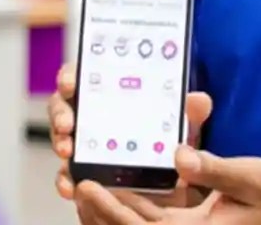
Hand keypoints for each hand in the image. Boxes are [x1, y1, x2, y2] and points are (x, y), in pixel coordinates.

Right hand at [47, 64, 212, 204]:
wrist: (170, 179)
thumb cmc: (167, 139)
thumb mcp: (180, 125)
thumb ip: (190, 113)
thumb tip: (199, 101)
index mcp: (108, 92)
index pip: (82, 75)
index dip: (71, 76)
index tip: (71, 82)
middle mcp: (90, 115)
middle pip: (63, 105)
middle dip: (60, 113)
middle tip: (67, 123)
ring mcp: (84, 143)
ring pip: (61, 138)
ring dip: (60, 142)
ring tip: (69, 151)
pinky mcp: (84, 170)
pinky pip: (67, 173)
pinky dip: (65, 179)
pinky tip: (71, 184)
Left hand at [74, 146, 260, 224]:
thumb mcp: (251, 178)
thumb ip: (213, 169)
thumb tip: (178, 156)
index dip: (111, 210)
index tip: (87, 186)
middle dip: (99, 208)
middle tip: (72, 179)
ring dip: (111, 208)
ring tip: (83, 180)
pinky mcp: (191, 224)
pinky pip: (153, 218)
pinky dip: (132, 204)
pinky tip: (117, 181)